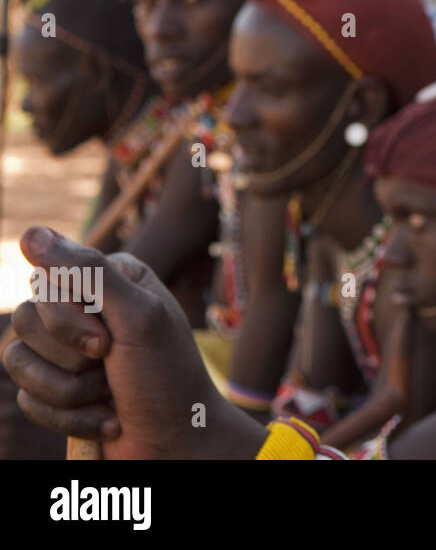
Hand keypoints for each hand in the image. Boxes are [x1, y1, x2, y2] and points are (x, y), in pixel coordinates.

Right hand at [1, 226, 265, 458]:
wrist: (179, 443)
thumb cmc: (166, 376)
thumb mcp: (138, 317)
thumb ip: (87, 272)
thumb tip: (30, 232)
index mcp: (111, 280)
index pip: (47, 282)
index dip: (66, 321)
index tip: (107, 344)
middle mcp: (88, 309)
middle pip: (24, 320)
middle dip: (69, 359)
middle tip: (111, 368)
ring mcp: (70, 351)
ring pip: (16, 361)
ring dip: (67, 391)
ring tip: (109, 397)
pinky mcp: (59, 389)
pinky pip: (26, 398)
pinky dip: (66, 416)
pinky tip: (106, 420)